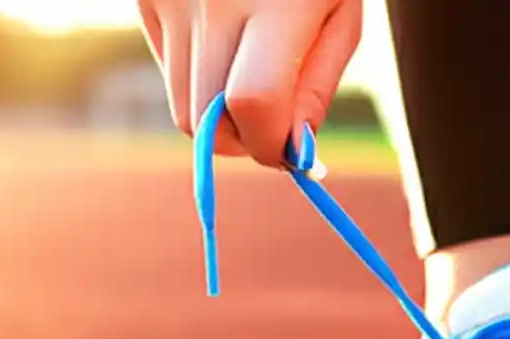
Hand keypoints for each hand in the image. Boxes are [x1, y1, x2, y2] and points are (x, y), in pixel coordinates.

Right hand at [138, 0, 361, 166]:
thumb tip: (293, 151)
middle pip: (205, 120)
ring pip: (181, 108)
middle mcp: (213, 2)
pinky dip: (199, 78)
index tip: (291, 153)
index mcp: (277, 4)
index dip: (271, 144)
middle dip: (242, 143)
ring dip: (220, 118)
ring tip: (254, 81)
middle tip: (273, 129)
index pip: (255, 102)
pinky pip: (169, 70)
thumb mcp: (341, 14)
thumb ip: (318, 86)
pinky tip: (227, 42)